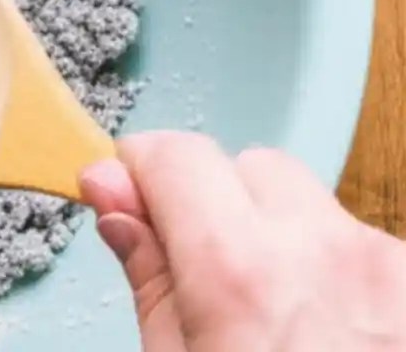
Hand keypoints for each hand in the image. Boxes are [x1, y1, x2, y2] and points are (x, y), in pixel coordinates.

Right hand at [80, 132, 405, 350]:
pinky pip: (361, 245)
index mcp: (239, 272)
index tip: (126, 198)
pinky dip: (331, 270)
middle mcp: (321, 249)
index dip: (140, 171)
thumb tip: (111, 195)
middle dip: (214, 200)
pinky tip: (324, 334)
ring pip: (312, 205)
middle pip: (249, 166)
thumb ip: (148, 272)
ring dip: (278, 235)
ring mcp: (386, 265)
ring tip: (272, 319)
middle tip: (198, 272)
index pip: (174, 155)